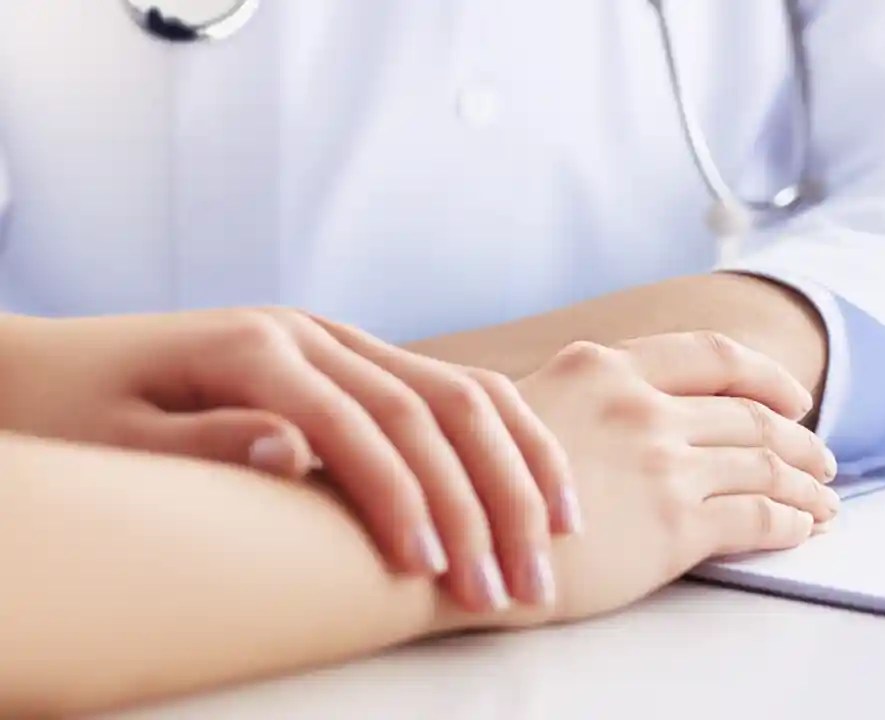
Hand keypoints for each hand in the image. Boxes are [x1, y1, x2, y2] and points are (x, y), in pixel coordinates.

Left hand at [0, 310, 577, 609]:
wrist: (55, 365)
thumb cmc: (76, 413)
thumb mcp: (110, 440)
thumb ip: (200, 446)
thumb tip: (296, 454)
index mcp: (257, 349)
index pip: (361, 426)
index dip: (405, 499)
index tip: (435, 573)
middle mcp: (313, 334)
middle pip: (434, 405)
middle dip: (489, 497)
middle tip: (520, 584)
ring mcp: (339, 339)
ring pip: (462, 391)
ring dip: (519, 465)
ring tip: (558, 540)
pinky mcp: (354, 358)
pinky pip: (451, 388)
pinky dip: (502, 436)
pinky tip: (536, 485)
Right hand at [497, 332, 839, 624]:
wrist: (455, 547)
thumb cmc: (476, 487)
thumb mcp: (527, 411)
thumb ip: (589, 403)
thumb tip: (641, 415)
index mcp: (607, 368)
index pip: (713, 356)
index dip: (766, 375)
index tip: (793, 397)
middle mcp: (643, 406)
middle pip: (750, 417)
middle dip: (799, 440)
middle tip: (824, 460)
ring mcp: (662, 463)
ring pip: (764, 465)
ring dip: (806, 486)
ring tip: (826, 502)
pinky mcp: (673, 525)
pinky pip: (757, 517)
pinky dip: (790, 521)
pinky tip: (801, 530)